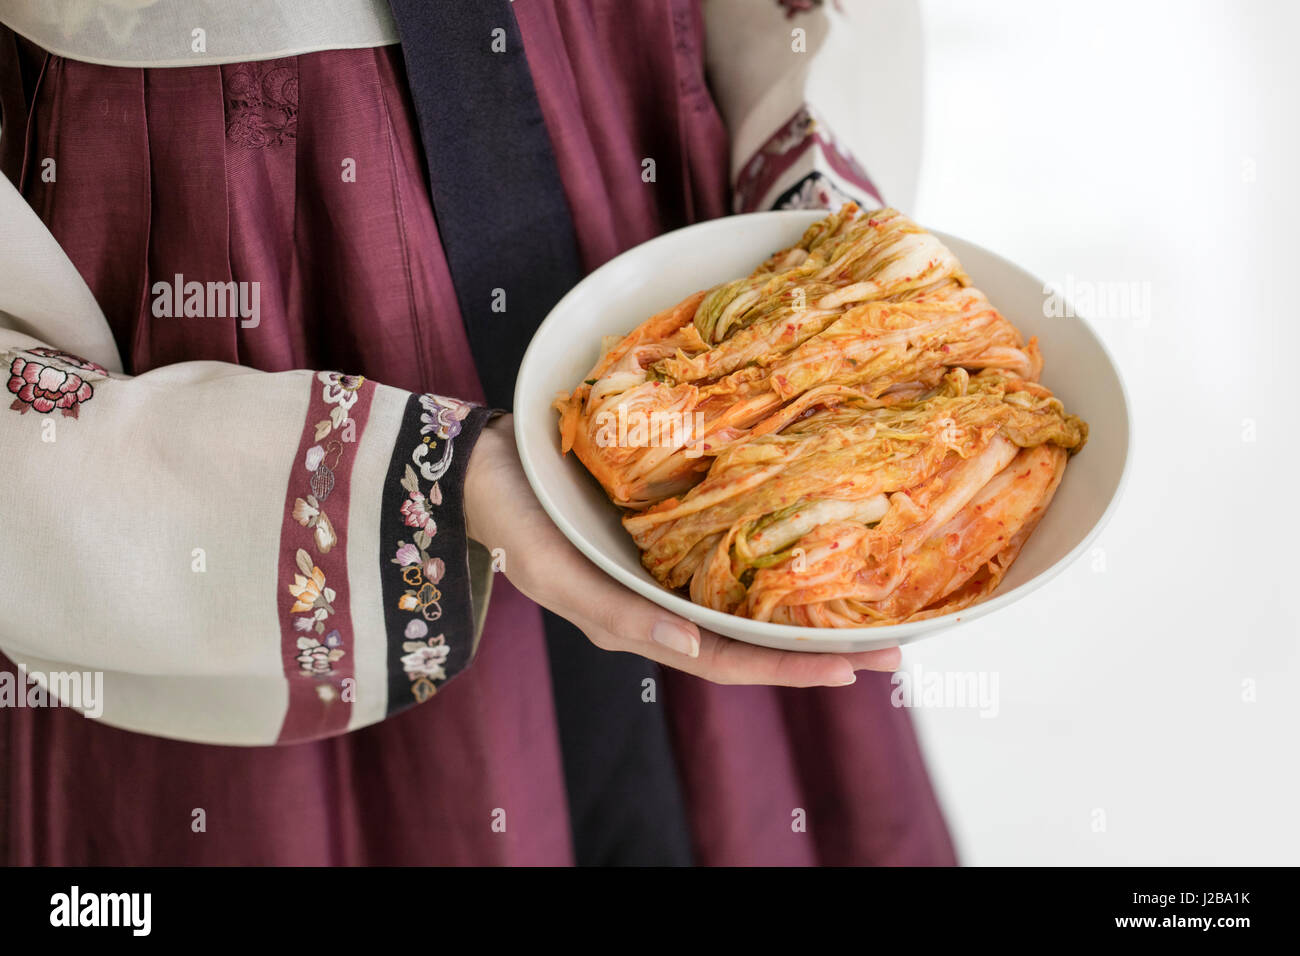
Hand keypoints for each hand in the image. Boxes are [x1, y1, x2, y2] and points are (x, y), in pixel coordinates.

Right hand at [464, 414, 899, 686]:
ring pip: (742, 608)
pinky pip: (724, 564)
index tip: (857, 667)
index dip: (790, 670)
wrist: (481, 468)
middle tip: (895, 647)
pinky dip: (768, 570)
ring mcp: (661, 575)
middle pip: (749, 644)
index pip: (726, 663)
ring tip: (866, 608)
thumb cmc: (516, 518)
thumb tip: (695, 645)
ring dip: (802, 614)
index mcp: (635, 624)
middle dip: (818, 651)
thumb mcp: (554, 569)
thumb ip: (616, 613)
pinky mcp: (661, 540)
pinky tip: (802, 555)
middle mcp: (659, 607)